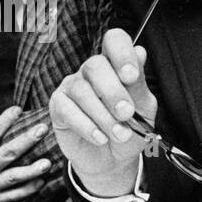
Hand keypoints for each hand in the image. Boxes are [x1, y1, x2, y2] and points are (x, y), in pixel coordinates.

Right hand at [0, 107, 50, 201]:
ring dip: (33, 169)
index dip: (6, 119)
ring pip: (15, 177)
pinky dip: (26, 190)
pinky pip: (11, 197)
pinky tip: (38, 183)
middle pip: (9, 152)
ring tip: (47, 162)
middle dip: (28, 139)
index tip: (17, 109)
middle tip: (42, 129)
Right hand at [48, 28, 155, 195]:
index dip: (121, 53)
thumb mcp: (143, 109)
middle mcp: (92, 71)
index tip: (131, 76)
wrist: (114, 160)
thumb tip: (140, 52)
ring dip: (103, 116)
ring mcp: (72, 86)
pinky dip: (86, 126)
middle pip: (95, 65)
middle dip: (113, 92)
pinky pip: (67, 110)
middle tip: (127, 114)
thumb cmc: (129, 130)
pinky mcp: (58, 106)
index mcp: (115, 65)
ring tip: (119, 134)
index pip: (113, 41)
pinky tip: (100, 138)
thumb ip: (139, 84)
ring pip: (82, 90)